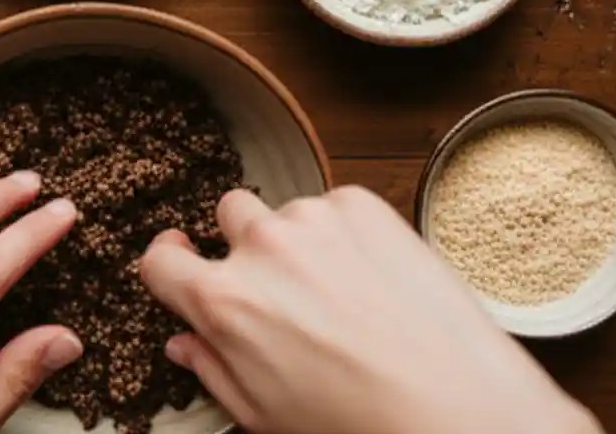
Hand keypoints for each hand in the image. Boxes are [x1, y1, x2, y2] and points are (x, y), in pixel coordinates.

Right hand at [141, 186, 602, 433]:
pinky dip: (346, 230)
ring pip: (287, 210)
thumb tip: (183, 340)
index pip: (160, 261)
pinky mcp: (362, 204)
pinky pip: (335, 204)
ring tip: (344, 289)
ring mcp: (312, 218)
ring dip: (300, 236)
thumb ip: (212, 368)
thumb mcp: (263, 414)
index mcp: (223, 302)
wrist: (455, 404)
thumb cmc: (358, 421)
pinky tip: (373, 276)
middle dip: (244, 241)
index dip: (167, 262)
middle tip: (283, 283)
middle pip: (227, 214)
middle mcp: (260, 247)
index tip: (180, 259)